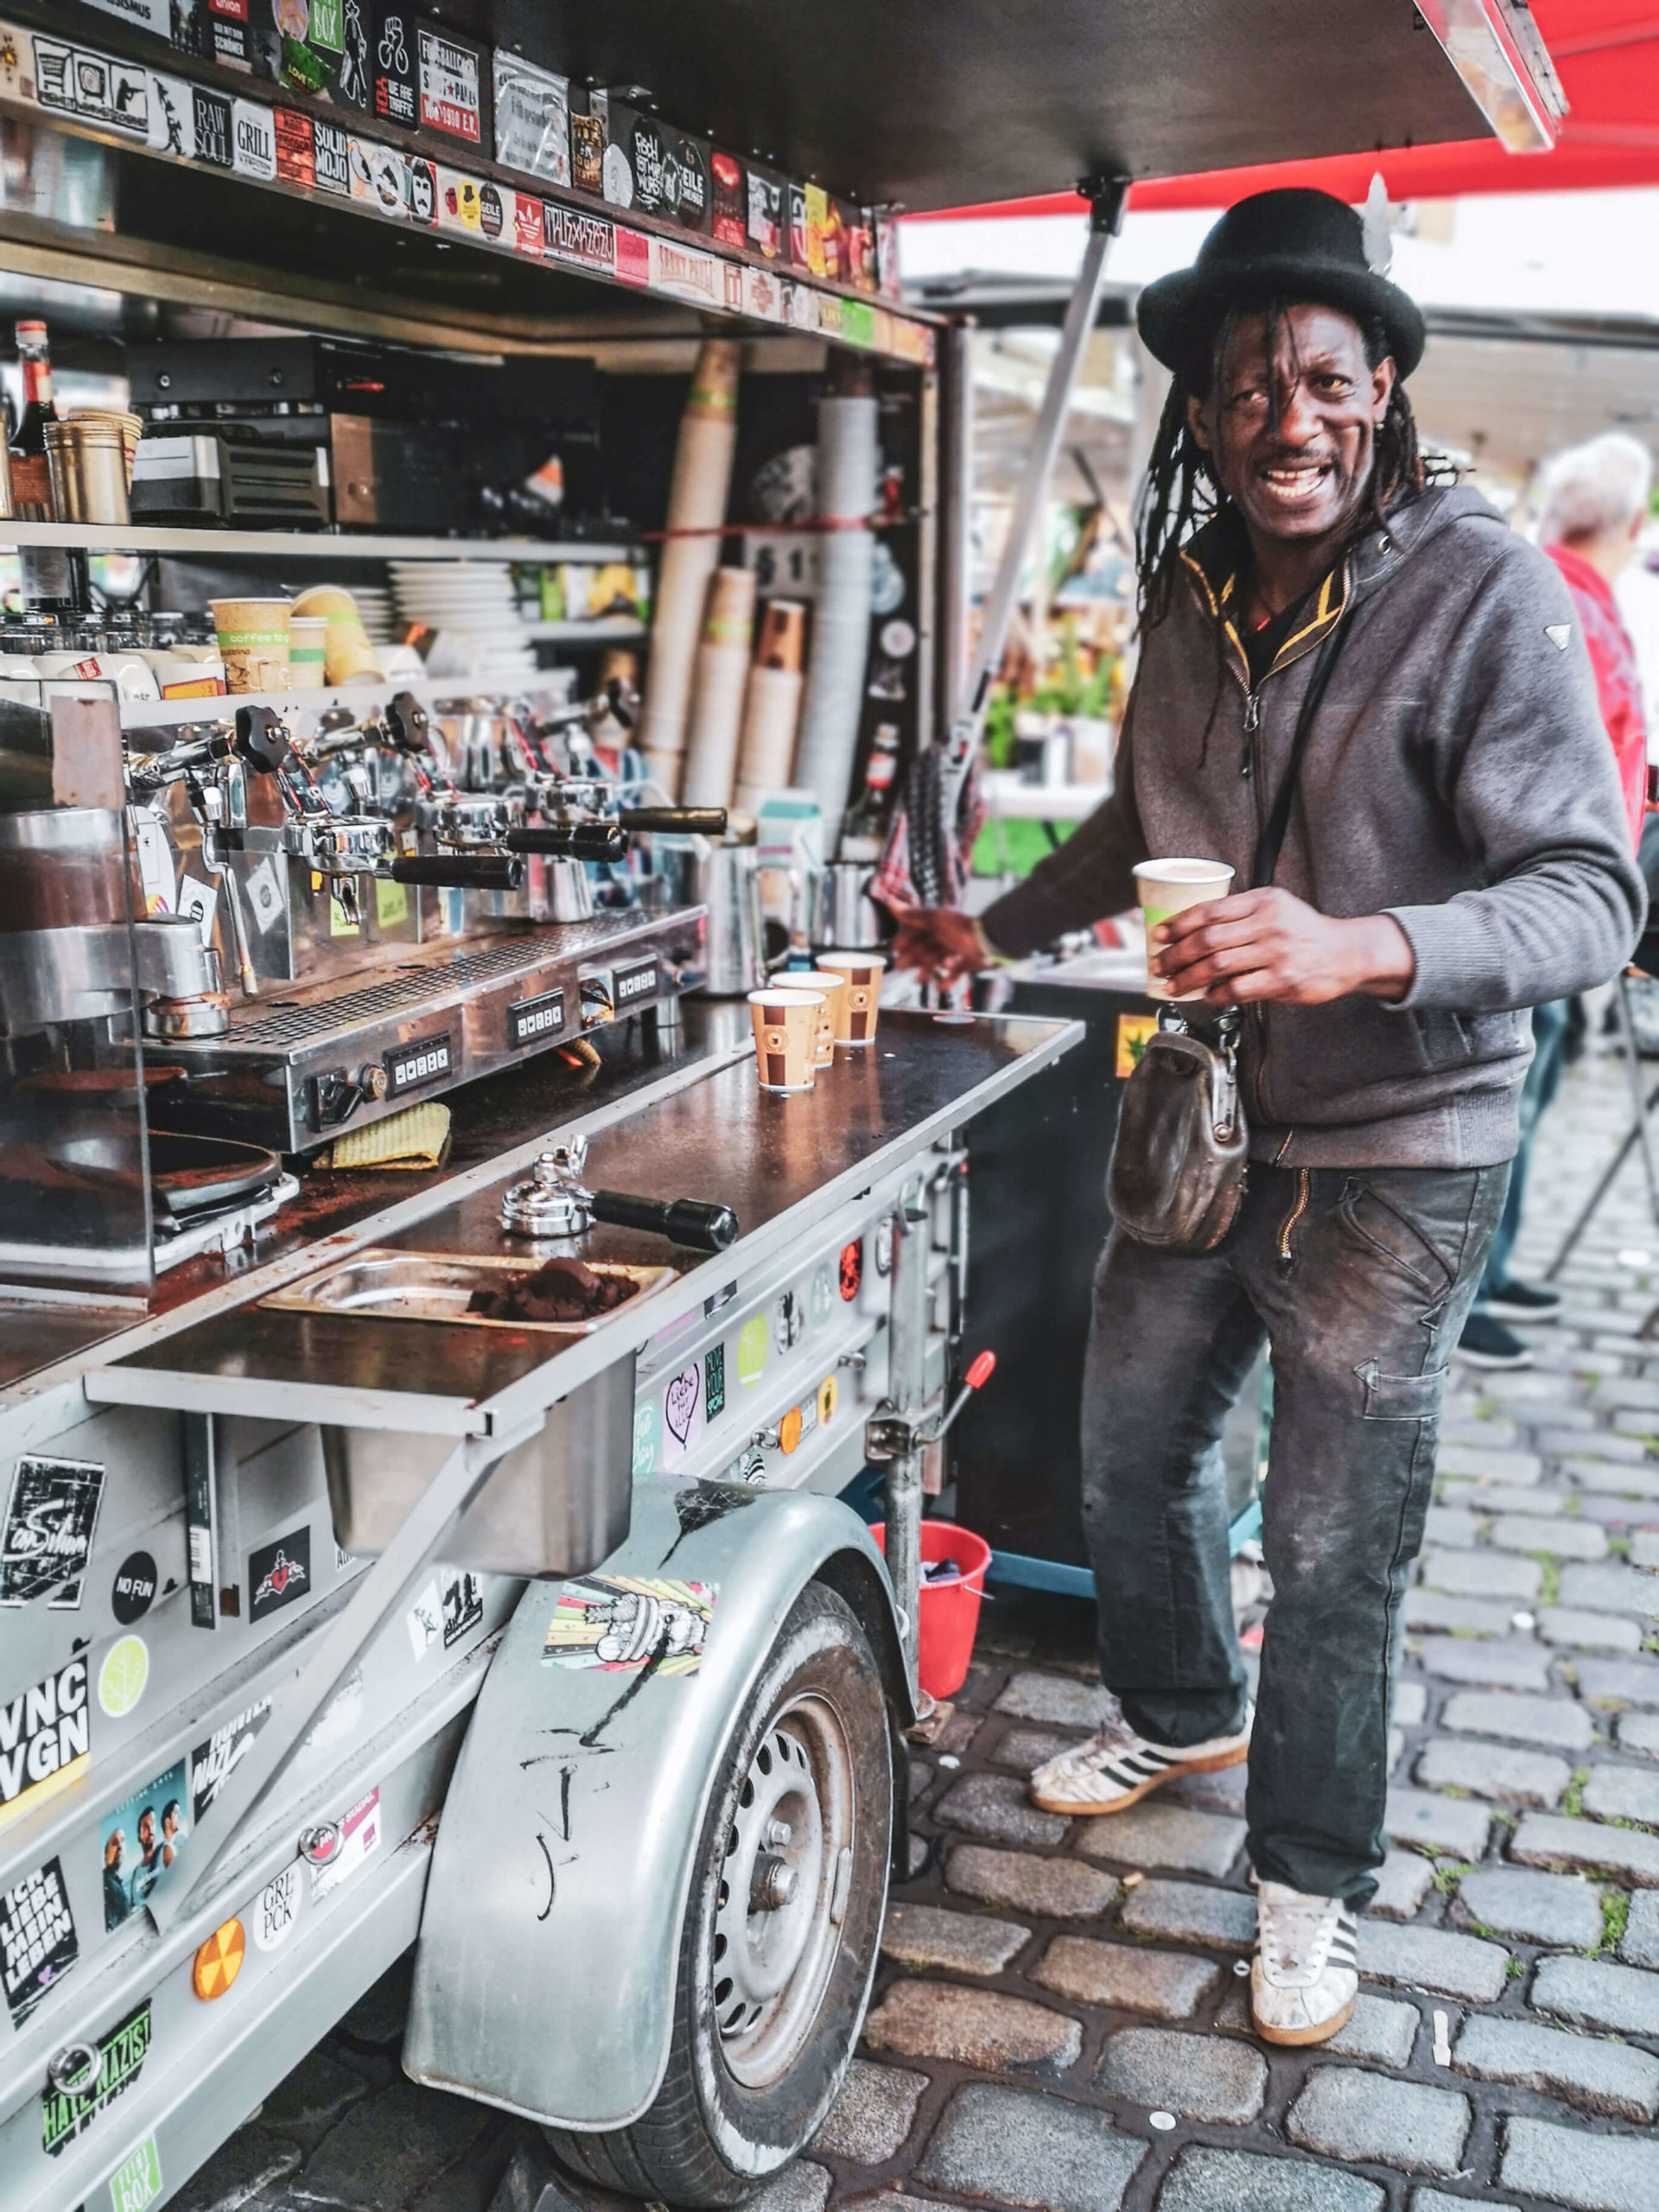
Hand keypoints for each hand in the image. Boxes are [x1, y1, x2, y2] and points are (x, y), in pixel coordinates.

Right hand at [893, 907, 989, 986]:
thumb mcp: (935, 921)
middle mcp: (949, 933)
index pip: (917, 929)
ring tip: (920, 981)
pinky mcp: (970, 960)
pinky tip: (941, 987)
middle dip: (912, 956)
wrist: (991, 944)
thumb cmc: (963, 931)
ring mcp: (960, 947)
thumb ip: (914, 915)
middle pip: (925, 945)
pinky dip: (948, 979)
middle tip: (901, 968)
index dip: (905, 938)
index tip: (895, 949)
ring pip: (939, 958)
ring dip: (927, 970)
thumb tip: (892, 904)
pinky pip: (957, 970)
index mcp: (940, 922)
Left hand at [1152, 888, 1414, 1004]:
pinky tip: (1207, 996)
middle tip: (1160, 966)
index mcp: (1262, 901)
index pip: (1210, 910)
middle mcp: (1268, 924)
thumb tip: (1193, 929)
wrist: (1346, 952)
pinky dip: (1217, 994)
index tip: (1159, 935)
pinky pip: (1238, 989)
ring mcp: (1276, 953)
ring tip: (1173, 985)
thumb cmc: (1304, 931)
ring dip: (1188, 978)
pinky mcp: (1283, 980)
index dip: (1179, 924)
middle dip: (1176, 955)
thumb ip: (1241, 913)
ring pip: (1217, 966)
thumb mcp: (1276, 907)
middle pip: (1207, 940)